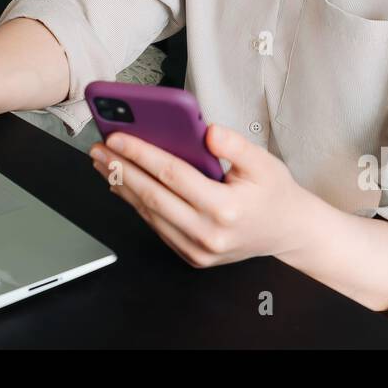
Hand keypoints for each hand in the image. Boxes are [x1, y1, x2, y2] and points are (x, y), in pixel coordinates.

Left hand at [89, 124, 310, 266]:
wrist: (287, 232)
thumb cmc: (274, 194)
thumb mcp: (264, 162)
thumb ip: (235, 144)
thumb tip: (207, 130)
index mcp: (226, 208)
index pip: (172, 175)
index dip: (141, 154)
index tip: (118, 137)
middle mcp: (208, 233)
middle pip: (152, 196)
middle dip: (120, 169)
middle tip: (99, 149)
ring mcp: (198, 249)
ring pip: (149, 214)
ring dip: (122, 186)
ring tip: (104, 163)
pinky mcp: (192, 256)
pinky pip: (157, 226)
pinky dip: (136, 204)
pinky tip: (123, 184)